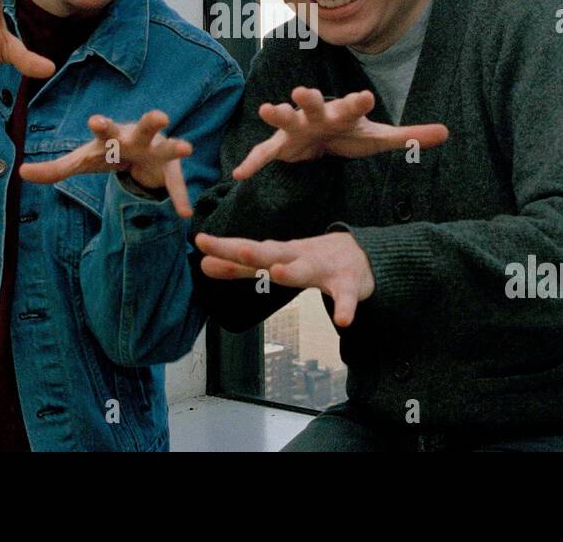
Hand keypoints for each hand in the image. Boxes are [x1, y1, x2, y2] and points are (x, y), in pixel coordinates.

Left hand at [19, 111, 195, 217]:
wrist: (143, 150)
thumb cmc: (110, 152)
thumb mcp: (83, 161)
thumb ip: (56, 168)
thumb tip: (20, 173)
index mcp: (113, 137)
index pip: (105, 130)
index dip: (101, 126)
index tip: (95, 121)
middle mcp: (137, 139)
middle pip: (143, 129)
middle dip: (151, 123)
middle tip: (160, 116)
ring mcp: (157, 152)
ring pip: (168, 149)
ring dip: (176, 147)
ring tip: (187, 147)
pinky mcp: (170, 170)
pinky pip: (176, 185)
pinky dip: (180, 198)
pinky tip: (185, 214)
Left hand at [194, 232, 374, 326]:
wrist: (361, 253)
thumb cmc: (309, 258)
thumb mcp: (273, 260)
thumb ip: (240, 267)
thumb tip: (203, 265)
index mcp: (278, 254)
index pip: (248, 250)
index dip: (225, 247)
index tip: (200, 241)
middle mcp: (298, 257)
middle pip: (273, 255)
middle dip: (255, 253)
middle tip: (238, 249)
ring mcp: (324, 269)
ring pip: (307, 270)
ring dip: (293, 271)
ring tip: (278, 273)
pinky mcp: (348, 284)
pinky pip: (346, 297)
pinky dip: (345, 307)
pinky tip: (342, 320)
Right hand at [232, 86, 448, 178]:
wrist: (321, 136)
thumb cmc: (350, 133)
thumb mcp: (379, 136)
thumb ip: (410, 135)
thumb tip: (446, 132)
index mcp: (343, 113)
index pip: (353, 106)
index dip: (359, 102)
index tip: (367, 97)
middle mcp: (317, 115)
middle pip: (313, 104)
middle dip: (308, 98)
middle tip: (303, 91)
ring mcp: (296, 128)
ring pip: (285, 119)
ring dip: (277, 114)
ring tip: (267, 110)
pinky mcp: (281, 146)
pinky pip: (264, 155)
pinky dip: (253, 163)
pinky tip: (240, 175)